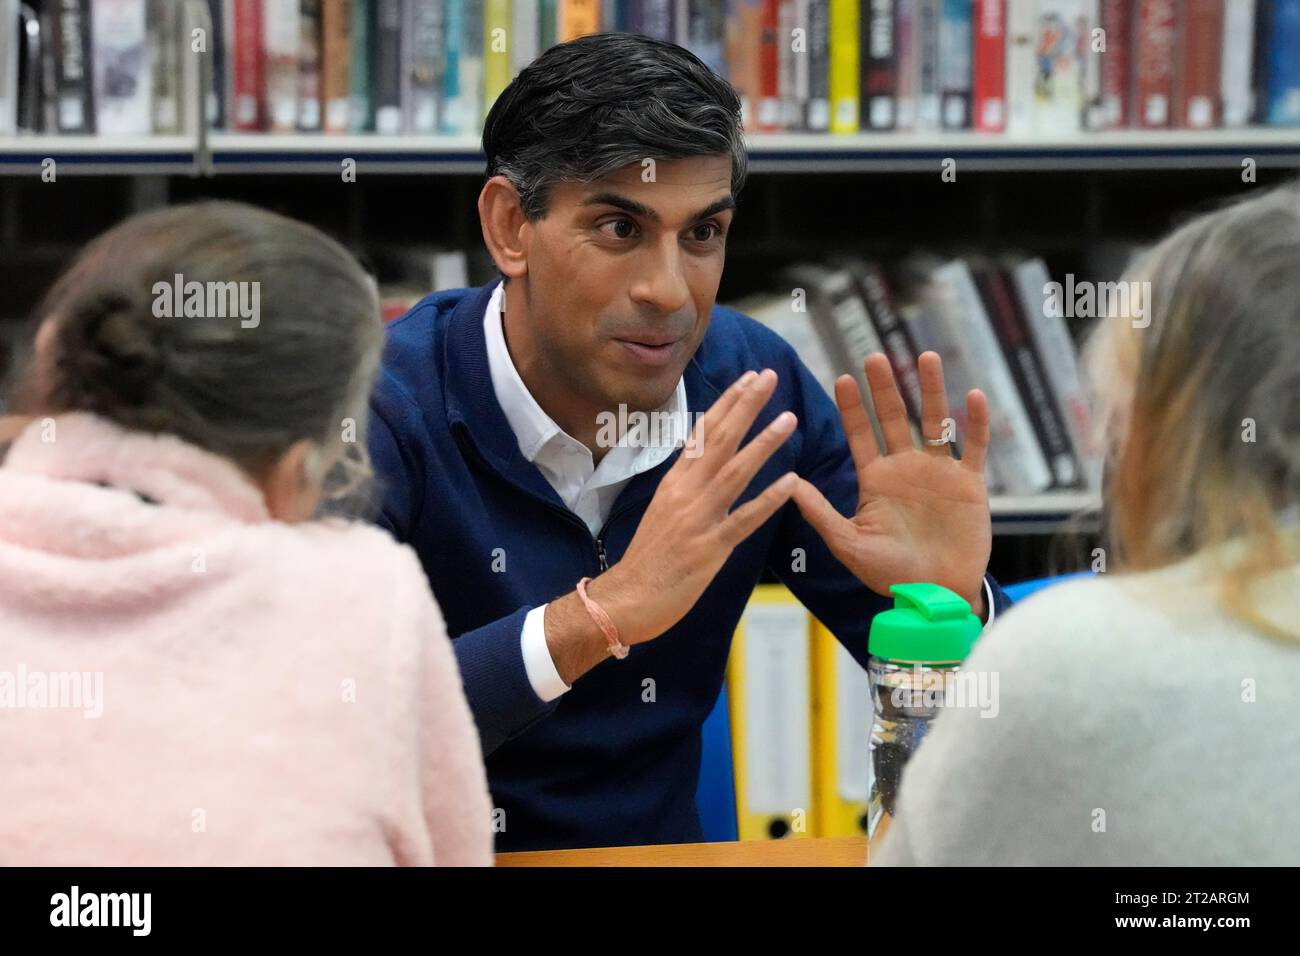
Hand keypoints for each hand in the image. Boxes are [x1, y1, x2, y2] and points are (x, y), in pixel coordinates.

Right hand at [592, 368, 797, 644]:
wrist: (625, 600)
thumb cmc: (647, 560)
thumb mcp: (663, 511)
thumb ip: (686, 486)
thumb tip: (703, 461)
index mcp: (674, 483)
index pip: (704, 433)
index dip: (728, 403)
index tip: (749, 378)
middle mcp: (685, 493)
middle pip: (719, 441)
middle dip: (746, 406)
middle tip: (770, 376)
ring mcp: (697, 520)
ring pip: (734, 473)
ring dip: (763, 444)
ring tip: (789, 418)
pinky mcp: (709, 549)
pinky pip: (743, 520)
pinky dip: (768, 500)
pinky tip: (791, 482)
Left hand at [791, 352, 991, 616]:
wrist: (935, 595)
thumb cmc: (889, 574)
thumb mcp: (849, 544)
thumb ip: (820, 513)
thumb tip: (789, 483)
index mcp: (875, 479)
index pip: (860, 435)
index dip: (852, 408)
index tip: (842, 378)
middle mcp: (905, 468)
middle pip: (894, 418)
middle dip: (885, 388)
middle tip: (875, 356)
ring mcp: (939, 473)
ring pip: (935, 422)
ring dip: (931, 390)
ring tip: (925, 356)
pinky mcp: (969, 483)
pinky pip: (974, 446)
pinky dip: (974, 422)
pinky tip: (972, 395)